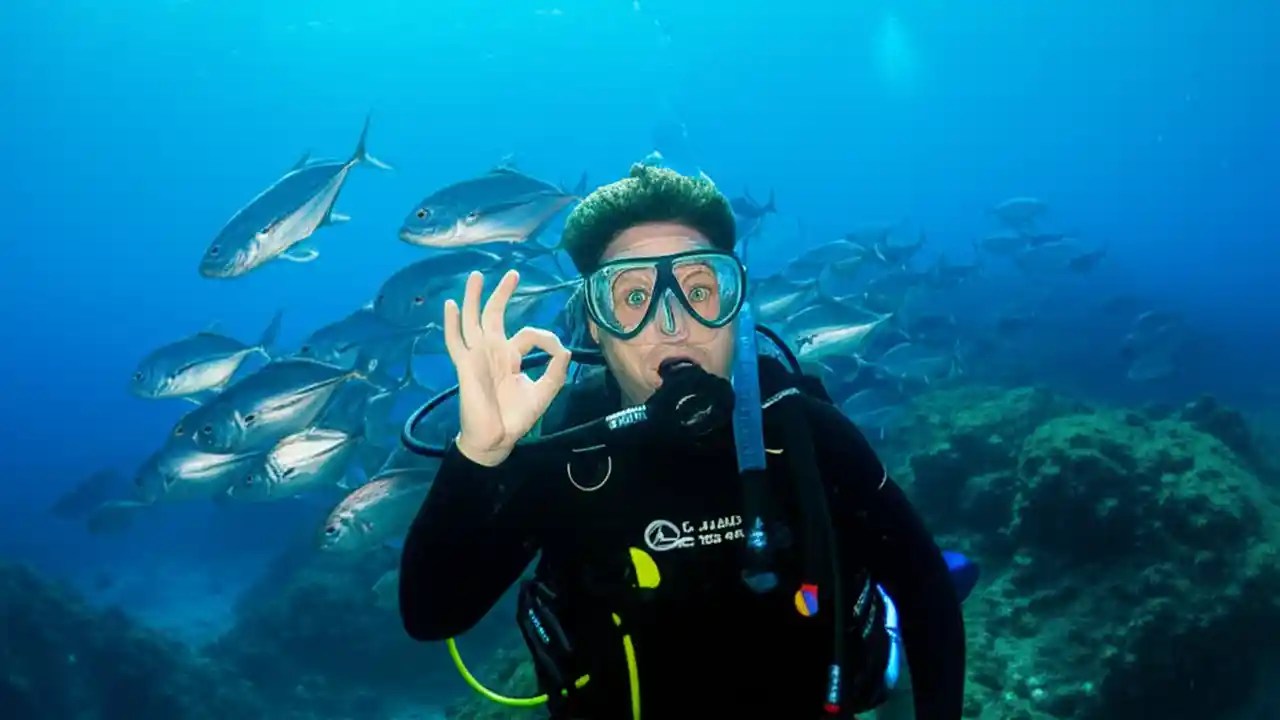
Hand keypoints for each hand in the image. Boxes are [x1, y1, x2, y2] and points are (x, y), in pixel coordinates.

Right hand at [443, 269, 571, 466]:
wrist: (496, 439)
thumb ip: (556, 371)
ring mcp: (477, 356)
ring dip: (474, 298)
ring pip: (473, 321)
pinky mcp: (466, 365)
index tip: (558, 350)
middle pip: (495, 315)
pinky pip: (455, 341)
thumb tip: (564, 349)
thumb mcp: (544, 392)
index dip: (546, 337)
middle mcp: (493, 352)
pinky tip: (450, 305)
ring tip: (476, 276)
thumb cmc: (516, 418)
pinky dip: (452, 323)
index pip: (528, 334)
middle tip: (512, 273)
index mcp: (511, 357)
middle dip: (502, 294)